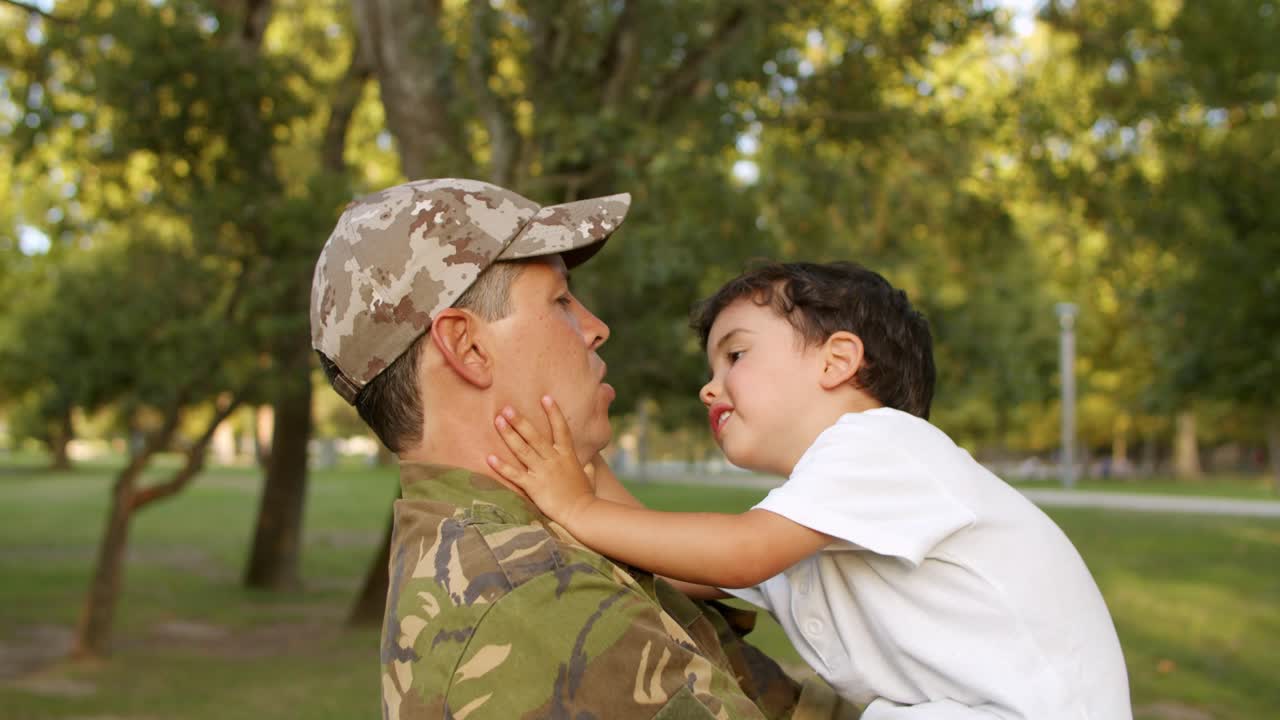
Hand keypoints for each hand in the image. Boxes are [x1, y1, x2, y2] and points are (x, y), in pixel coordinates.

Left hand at [487, 396, 597, 523]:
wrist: (582, 513)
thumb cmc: (586, 496)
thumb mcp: (590, 477)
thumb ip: (588, 467)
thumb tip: (590, 464)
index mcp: (567, 455)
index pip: (561, 428)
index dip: (554, 412)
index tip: (545, 397)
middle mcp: (553, 459)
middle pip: (535, 436)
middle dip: (520, 421)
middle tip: (507, 407)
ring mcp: (542, 472)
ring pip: (522, 449)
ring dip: (509, 435)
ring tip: (498, 421)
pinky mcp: (533, 487)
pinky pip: (514, 475)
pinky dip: (501, 466)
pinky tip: (489, 457)